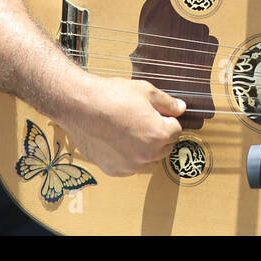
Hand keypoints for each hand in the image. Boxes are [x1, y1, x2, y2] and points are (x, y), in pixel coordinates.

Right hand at [57, 76, 185, 176]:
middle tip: (142, 121)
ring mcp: (130, 165)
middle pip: (165, 148)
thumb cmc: (111, 96)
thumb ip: (167, 103)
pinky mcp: (114, 170)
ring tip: (131, 132)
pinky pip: (130, 167)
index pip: (176, 130)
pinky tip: (118, 141)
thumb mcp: (145, 91)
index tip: (155, 113)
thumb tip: (180, 108)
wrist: (80, 106)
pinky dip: (128, 158)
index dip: (166, 119)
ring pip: (149, 162)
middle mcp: (147, 154)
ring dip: (147, 150)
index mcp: (159, 134)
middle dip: (159, 136)